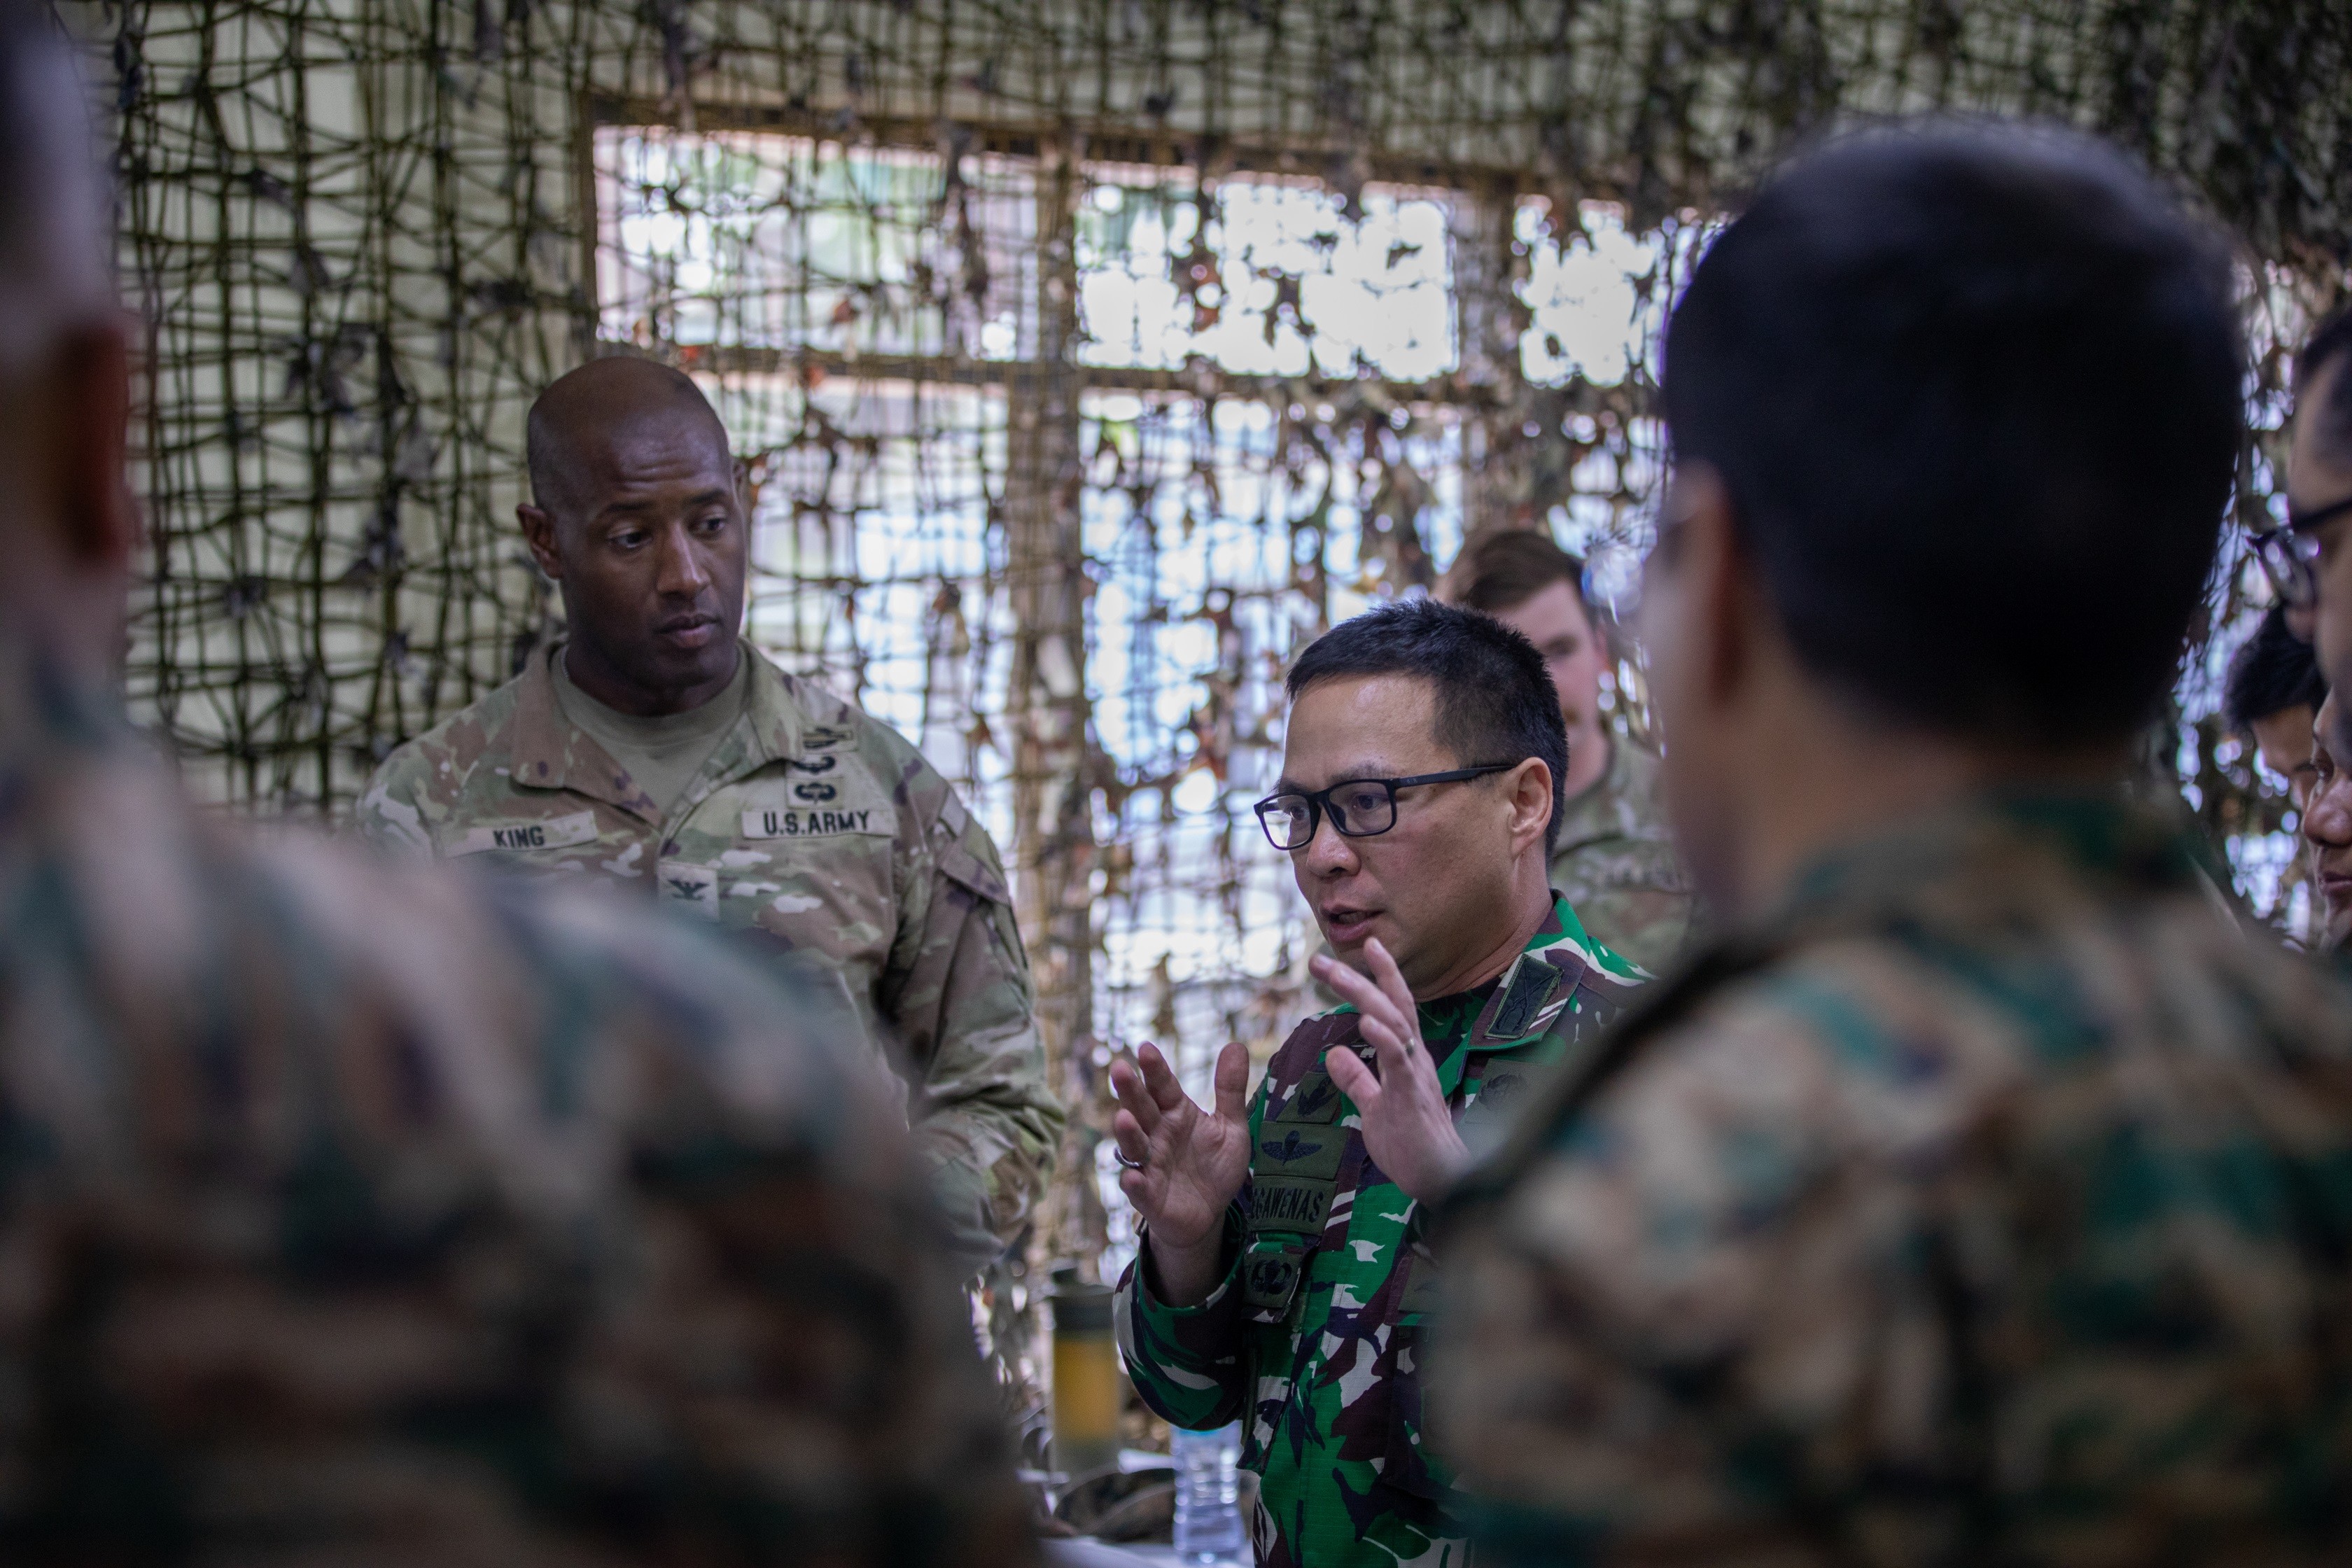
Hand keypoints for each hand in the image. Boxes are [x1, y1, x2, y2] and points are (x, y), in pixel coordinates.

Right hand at [1109, 1040, 1252, 1304]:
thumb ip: (1230, 1089)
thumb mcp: (1230, 1126)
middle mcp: (1157, 1134)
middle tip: (1120, 1068)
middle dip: (1129, 1090)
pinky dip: (1134, 1183)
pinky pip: (1138, 1188)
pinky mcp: (1149, 1196)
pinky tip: (1133, 1177)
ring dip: (1127, 1132)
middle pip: (1140, 1108)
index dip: (1154, 1069)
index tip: (1146, 1048)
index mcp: (1175, 1113)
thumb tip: (1235, 1044)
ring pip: (1133, 1145)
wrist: (1210, 1212)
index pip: (1162, 1086)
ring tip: (1123, 1118)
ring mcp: (1150, 1164)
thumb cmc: (1214, 1164)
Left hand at [1312, 938, 1468, 1203]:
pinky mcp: (1413, 1097)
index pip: (1394, 1007)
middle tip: (1319, 959)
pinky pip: (1399, 1062)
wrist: (1440, 1183)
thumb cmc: (1412, 1146)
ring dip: (1365, 996)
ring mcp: (1416, 1075)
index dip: (1381, 975)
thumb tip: (1334, 1053)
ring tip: (1338, 974)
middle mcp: (1415, 1058)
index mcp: (1407, 1058)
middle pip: (1389, 1006)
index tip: (1363, 944)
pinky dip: (1384, 1038)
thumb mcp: (1375, 1107)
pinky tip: (1366, 1022)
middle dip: (1357, 978)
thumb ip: (1357, 1080)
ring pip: (1394, 1024)